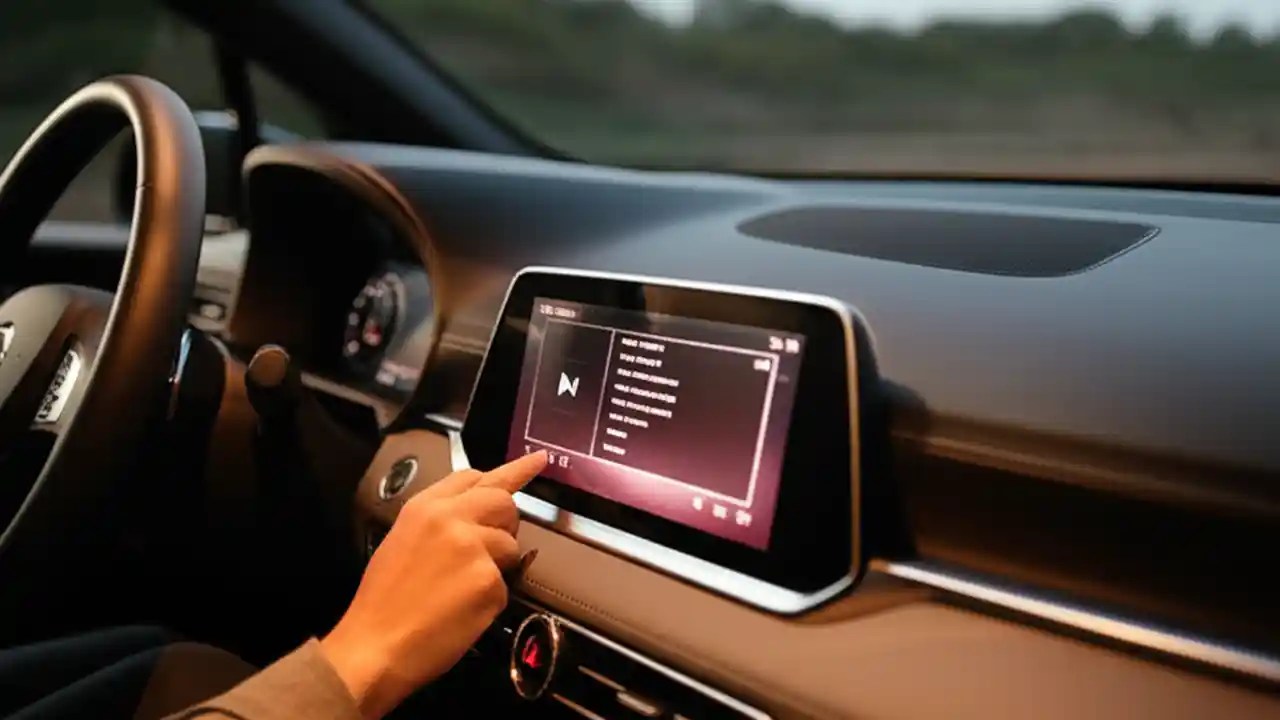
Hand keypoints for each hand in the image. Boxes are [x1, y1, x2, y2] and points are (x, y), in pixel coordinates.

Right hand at [320, 451, 545, 718]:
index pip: (474, 476)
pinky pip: (507, 586)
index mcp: (425, 507)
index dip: (510, 471)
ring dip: (498, 567)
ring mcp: (473, 548)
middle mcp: (451, 519)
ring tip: (461, 590)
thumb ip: (440, 520)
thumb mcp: (402, 542)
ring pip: (512, 546)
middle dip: (506, 524)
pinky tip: (462, 612)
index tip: (537, 460)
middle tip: (488, 552)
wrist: (374, 648)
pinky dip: (491, 600)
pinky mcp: (489, 582)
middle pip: (504, 502)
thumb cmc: (383, 603)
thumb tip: (474, 515)